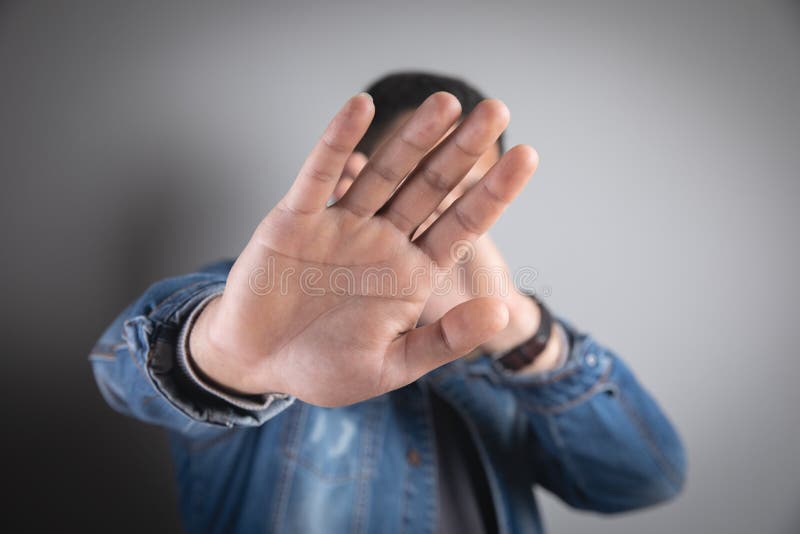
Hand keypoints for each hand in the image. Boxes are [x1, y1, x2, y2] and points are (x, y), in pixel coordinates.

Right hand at [189, 92, 538, 406]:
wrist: (255, 363)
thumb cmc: (322, 368)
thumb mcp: (388, 366)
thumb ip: (443, 341)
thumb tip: (500, 313)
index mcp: (411, 274)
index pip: (461, 226)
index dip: (494, 193)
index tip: (527, 156)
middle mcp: (383, 241)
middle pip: (430, 187)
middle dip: (462, 151)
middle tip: (496, 111)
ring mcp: (341, 225)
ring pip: (384, 173)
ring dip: (413, 137)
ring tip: (446, 104)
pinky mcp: (297, 218)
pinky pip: (320, 174)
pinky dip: (337, 141)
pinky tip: (361, 107)